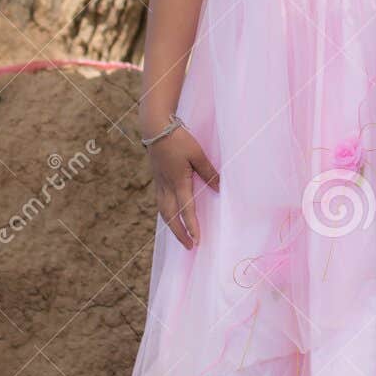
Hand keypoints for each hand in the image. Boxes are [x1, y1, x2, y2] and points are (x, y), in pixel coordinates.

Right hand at [148, 127, 219, 249]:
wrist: (156, 128)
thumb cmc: (179, 139)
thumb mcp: (198, 154)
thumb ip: (209, 172)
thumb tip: (219, 188)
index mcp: (178, 181)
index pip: (186, 209)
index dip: (192, 226)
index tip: (197, 241)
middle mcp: (166, 186)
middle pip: (171, 216)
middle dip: (180, 233)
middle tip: (189, 246)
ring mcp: (160, 183)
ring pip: (163, 211)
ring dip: (172, 225)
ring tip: (180, 236)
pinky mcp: (158, 179)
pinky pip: (161, 202)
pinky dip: (167, 214)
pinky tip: (172, 216)